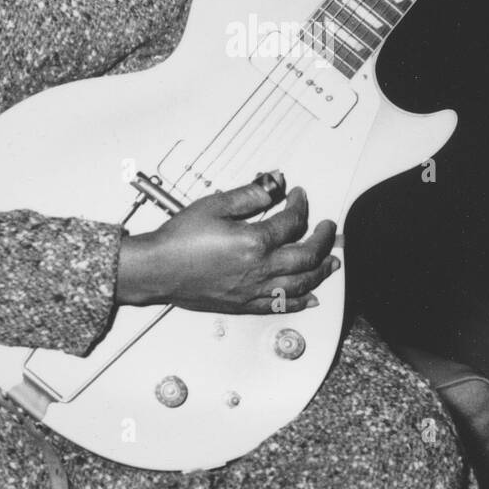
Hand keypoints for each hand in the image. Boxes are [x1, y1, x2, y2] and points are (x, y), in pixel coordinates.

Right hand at [116, 174, 338, 313]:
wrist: (156, 269)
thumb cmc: (179, 240)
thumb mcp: (215, 205)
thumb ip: (250, 194)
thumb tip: (275, 183)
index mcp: (254, 242)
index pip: (291, 221)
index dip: (300, 204)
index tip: (298, 196)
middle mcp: (259, 269)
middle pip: (306, 256)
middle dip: (322, 239)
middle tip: (327, 228)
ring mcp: (253, 290)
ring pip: (300, 284)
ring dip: (321, 272)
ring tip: (332, 263)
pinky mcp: (244, 304)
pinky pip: (280, 305)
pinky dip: (300, 301)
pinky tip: (310, 298)